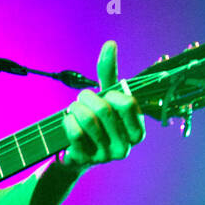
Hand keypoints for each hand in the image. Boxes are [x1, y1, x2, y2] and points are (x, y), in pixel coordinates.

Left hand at [61, 42, 144, 170]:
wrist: (76, 150)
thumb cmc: (96, 121)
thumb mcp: (105, 97)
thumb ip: (109, 73)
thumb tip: (110, 43)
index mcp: (137, 132)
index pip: (128, 104)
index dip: (111, 94)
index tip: (105, 94)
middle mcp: (125, 147)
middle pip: (105, 110)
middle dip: (87, 97)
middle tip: (81, 98)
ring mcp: (105, 156)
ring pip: (89, 120)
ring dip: (75, 108)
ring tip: (73, 108)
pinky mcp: (86, 160)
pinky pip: (75, 133)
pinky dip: (68, 121)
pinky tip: (68, 121)